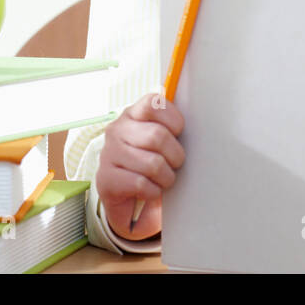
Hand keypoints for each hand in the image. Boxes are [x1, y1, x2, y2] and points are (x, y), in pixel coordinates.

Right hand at [96, 92, 185, 240]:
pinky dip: (152, 192)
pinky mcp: (106, 179)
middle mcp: (117, 130)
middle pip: (157, 136)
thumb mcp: (161, 142)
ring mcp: (108, 153)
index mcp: (132, 114)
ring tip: (162, 179)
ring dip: (165, 177)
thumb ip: (172, 127)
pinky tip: (148, 190)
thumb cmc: (151, 166)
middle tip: (174, 164)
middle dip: (175, 155)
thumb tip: (199, 114)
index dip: (173, 120)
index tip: (178, 134)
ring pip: (152, 163)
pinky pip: (141, 184)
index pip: (153, 103)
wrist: (129, 202)